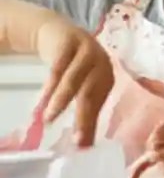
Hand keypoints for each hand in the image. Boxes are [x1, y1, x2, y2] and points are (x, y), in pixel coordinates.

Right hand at [34, 16, 113, 145]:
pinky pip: (59, 66)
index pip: (101, 103)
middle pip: (92, 92)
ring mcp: (86, 50)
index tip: (83, 146)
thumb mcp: (79, 86)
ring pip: (75, 79)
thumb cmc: (69, 65)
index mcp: (107, 76)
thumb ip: (83, 111)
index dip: (93, 123)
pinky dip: (51, 84)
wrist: (55, 32)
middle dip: (84, 117)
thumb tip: (83, 146)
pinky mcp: (69, 42)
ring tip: (49, 119)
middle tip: (75, 139)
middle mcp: (101, 63)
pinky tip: (43, 99)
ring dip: (62, 100)